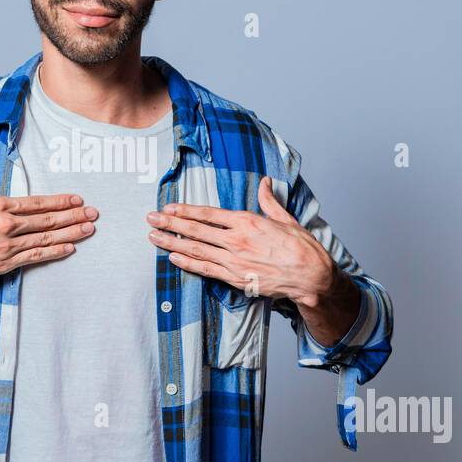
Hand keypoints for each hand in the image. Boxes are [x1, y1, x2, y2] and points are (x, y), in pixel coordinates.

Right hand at [0, 142, 97, 288]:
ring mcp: (8, 246)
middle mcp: (7, 226)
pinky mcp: (6, 264)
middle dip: (73, 216)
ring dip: (71, 233)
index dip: (59, 201)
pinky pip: (36, 257)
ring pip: (46, 238)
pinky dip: (55, 252)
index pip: (35, 202)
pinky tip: (70, 249)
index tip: (76, 198)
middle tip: (93, 212)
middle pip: (47, 220)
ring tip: (89, 228)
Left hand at [145, 175, 336, 307]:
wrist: (311, 276)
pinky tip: (172, 257)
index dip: (186, 210)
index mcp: (248, 221)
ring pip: (196, 250)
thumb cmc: (301, 247)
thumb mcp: (286, 218)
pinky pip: (206, 270)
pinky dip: (187, 263)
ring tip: (153, 236)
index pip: (209, 214)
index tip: (169, 206)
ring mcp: (234, 261)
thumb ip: (269, 200)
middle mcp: (237, 240)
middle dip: (170, 223)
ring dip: (172, 242)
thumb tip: (265, 182)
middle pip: (196, 230)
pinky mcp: (236, 278)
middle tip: (150, 218)